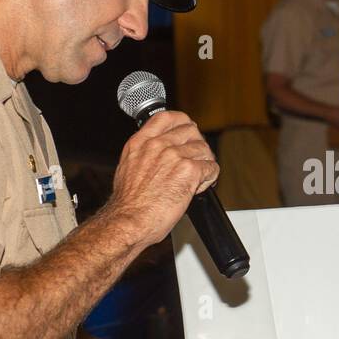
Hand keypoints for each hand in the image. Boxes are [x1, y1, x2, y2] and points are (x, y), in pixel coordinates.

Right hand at [105, 111, 218, 247]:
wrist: (129, 221)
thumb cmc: (128, 204)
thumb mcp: (128, 168)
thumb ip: (144, 155)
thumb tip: (156, 154)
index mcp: (140, 142)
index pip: (167, 117)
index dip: (182, 122)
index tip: (188, 130)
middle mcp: (157, 145)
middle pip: (191, 131)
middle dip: (198, 145)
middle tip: (196, 160)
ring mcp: (174, 156)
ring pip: (204, 150)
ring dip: (205, 164)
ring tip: (197, 179)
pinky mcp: (189, 171)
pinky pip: (211, 167)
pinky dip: (210, 178)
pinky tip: (199, 187)